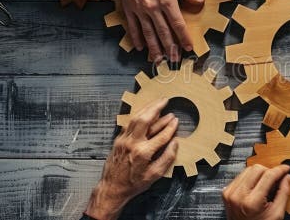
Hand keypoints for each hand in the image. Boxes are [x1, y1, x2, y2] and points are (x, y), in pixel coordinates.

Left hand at [84, 98, 179, 219]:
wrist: (112, 188)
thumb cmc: (134, 184)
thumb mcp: (155, 175)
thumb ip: (167, 158)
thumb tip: (175, 143)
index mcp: (143, 153)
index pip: (161, 136)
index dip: (171, 127)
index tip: (177, 121)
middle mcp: (133, 143)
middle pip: (145, 119)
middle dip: (156, 107)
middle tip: (166, 100)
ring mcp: (123, 140)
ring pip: (136, 118)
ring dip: (147, 108)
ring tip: (157, 102)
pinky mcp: (118, 140)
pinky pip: (129, 123)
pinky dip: (138, 115)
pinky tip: (144, 112)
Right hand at [108, 0, 204, 61]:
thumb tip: (200, 2)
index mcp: (167, 1)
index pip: (178, 24)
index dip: (184, 37)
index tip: (189, 47)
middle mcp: (154, 9)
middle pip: (164, 33)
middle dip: (170, 48)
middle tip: (175, 60)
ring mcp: (140, 11)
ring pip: (149, 34)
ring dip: (154, 48)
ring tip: (159, 60)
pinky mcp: (130, 10)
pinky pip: (134, 28)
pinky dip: (137, 38)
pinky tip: (140, 47)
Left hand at [223, 164, 289, 219]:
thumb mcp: (276, 214)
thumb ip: (283, 193)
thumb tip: (287, 178)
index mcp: (251, 202)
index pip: (268, 176)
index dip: (280, 170)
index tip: (286, 169)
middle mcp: (238, 195)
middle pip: (257, 169)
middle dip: (269, 172)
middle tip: (276, 179)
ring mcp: (230, 193)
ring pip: (248, 169)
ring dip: (260, 174)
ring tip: (265, 185)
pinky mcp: (226, 192)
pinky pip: (241, 176)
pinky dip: (250, 178)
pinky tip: (256, 187)